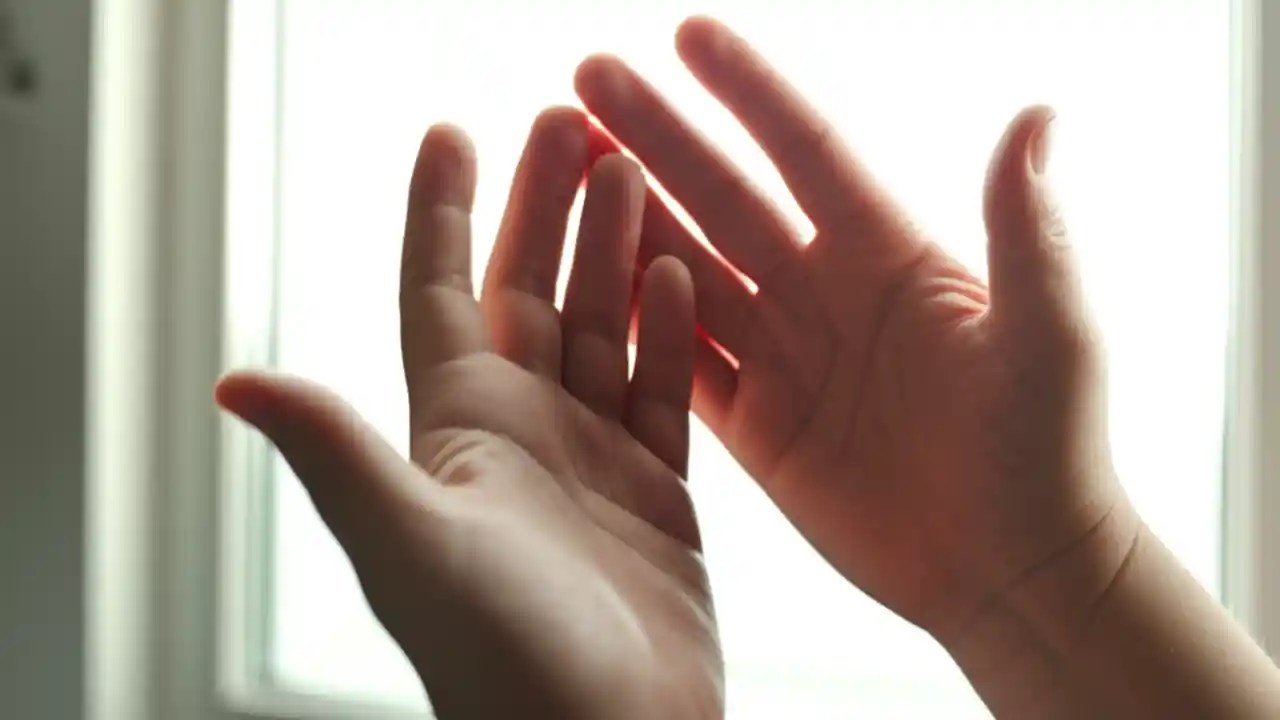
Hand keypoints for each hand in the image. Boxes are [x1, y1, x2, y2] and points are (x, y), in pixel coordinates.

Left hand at [216, 111, 722, 719]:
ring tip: (630, 170)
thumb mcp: (412, 547)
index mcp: (458, 432)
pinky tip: (676, 270)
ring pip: (598, 327)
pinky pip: (662, 387)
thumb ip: (337, 455)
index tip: (451, 131)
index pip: (439, 294)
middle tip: (571, 115)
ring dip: (609, 247)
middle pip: (526, 291)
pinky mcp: (656, 492)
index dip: (440, 211)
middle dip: (543, 204)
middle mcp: (521, 436)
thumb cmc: (503, 664)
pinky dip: (669, 328)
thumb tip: (236, 382)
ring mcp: (591, 462)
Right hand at [575, 17, 1132, 643]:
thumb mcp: (1048, 336)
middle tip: (587, 80)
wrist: (1015, 571)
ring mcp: (786, 358)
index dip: (748, 92)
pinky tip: (587, 279)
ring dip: (629, 218)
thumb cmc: (1050, 450)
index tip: (688, 34)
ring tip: (565, 165)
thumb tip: (1035, 116)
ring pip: (687, 271)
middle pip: (723, 197)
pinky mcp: (759, 426)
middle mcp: (826, 292)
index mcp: (890, 254)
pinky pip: (683, 361)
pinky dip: (639, 320)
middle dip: (656, 136)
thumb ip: (1026, 231)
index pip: (806, 150)